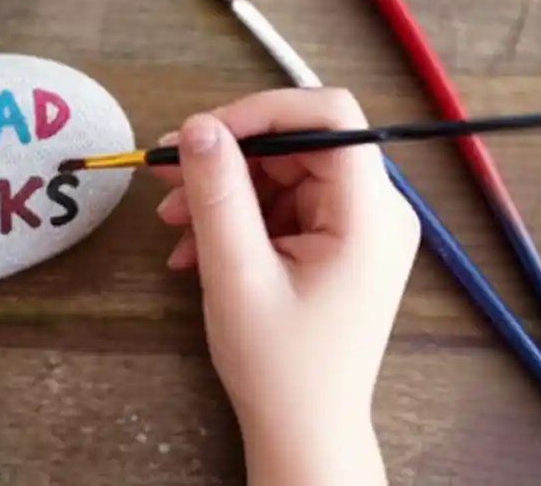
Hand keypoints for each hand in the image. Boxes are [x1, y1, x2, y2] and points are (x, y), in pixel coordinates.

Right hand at [154, 89, 418, 485]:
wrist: (302, 430)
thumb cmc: (278, 365)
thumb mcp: (235, 273)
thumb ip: (217, 193)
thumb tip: (195, 126)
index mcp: (369, 214)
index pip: (329, 115)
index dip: (262, 110)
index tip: (202, 133)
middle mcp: (375, 211)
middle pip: (299, 142)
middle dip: (228, 154)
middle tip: (165, 174)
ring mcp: (357, 228)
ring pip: (283, 171)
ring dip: (223, 190)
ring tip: (173, 223)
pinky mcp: (336, 244)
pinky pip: (282, 204)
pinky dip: (236, 217)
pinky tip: (194, 247)